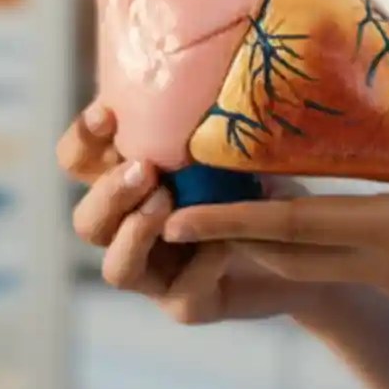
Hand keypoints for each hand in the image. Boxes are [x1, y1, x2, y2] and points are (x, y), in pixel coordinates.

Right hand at [57, 102, 326, 323]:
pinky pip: (179, 293)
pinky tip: (225, 243)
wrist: (309, 249)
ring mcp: (157, 274)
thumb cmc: (263, 186)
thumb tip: (197, 84)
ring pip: (115, 268)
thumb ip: (205, 131)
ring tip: (167, 203)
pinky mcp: (189, 305)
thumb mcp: (235, 149)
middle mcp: (132, 231)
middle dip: (108, 194)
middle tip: (146, 168)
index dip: (82, 140)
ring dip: (136, 234)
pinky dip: (201, 263)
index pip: (80, 163)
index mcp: (131, 184)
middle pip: (85, 222)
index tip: (108, 112)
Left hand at [161, 36, 388, 326]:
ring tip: (226, 195)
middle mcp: (381, 264)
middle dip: (226, 232)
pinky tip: (295, 201)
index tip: (177, 212)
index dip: (229, 221)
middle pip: (281, 253)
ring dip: (260, 236)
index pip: (293, 229)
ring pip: (305, 262)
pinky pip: (335, 262)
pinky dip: (301, 239)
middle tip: (181, 197)